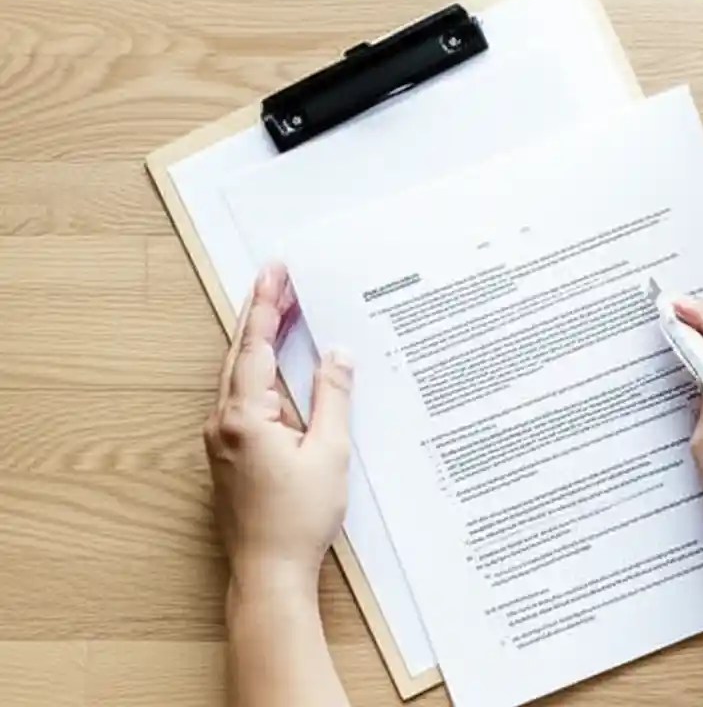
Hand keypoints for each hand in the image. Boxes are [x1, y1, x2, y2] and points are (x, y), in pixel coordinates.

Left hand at [203, 264, 354, 593]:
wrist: (270, 572)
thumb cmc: (298, 519)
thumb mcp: (329, 452)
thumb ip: (332, 397)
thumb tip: (338, 355)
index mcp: (244, 417)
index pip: (256, 346)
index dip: (268, 305)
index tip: (275, 272)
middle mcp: (224, 423)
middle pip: (242, 353)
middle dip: (263, 314)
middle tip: (281, 279)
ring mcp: (223, 439)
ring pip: (241, 376)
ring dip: (263, 342)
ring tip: (285, 311)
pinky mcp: (231, 455)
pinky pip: (244, 399)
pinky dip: (263, 374)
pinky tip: (283, 368)